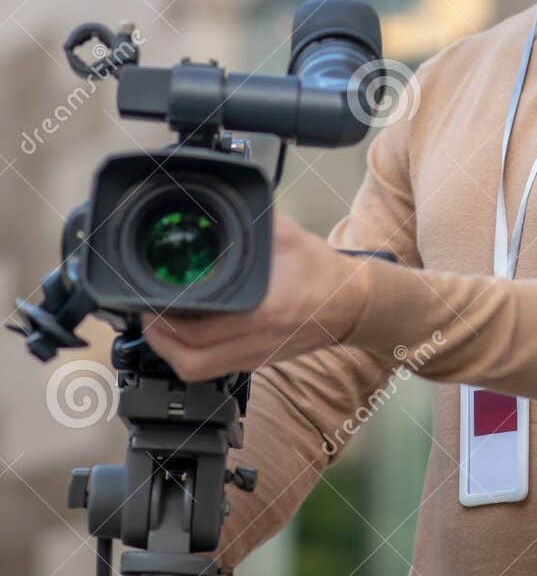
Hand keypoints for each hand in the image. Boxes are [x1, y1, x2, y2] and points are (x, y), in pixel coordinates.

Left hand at [142, 211, 369, 381]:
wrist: (352, 303)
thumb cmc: (322, 272)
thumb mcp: (284, 235)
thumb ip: (251, 223)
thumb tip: (220, 204)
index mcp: (261, 309)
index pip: (199, 326)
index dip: (165, 316)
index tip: (150, 297)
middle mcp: (254, 340)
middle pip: (189, 357)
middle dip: (158, 336)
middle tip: (145, 312)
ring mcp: (254, 356)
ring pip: (196, 370)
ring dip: (170, 351)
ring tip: (157, 325)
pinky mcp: (255, 361)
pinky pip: (211, 369)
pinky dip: (189, 356)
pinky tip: (183, 335)